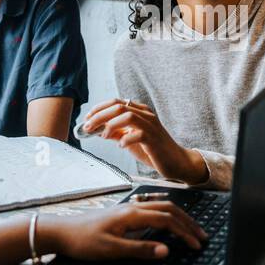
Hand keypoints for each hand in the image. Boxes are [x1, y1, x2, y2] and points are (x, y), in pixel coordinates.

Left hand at [42, 201, 206, 261]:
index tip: (197, 245)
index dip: (185, 232)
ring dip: (179, 216)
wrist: (61, 232)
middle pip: (169, 209)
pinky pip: (152, 207)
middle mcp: (133, 208)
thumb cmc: (84, 242)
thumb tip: (166, 250)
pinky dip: (166, 212)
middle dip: (188, 222)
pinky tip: (167, 216)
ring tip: (191, 228)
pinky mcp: (123, 213)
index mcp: (132, 215)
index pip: (168, 220)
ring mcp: (128, 208)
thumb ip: (140, 249)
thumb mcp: (112, 250)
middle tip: (202, 235)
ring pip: (161, 206)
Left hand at [79, 98, 207, 184]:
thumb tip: (98, 130)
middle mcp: (146, 115)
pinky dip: (125, 139)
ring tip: (104, 136)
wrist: (177, 162)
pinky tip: (121, 145)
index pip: (116, 102)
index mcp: (140, 111)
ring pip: (127, 116)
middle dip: (99, 116)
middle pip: (118, 107)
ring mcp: (151, 126)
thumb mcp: (130, 140)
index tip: (87, 118)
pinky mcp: (154, 139)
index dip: (99, 109)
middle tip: (88, 126)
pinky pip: (138, 133)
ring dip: (110, 125)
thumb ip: (116, 133)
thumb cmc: (153, 150)